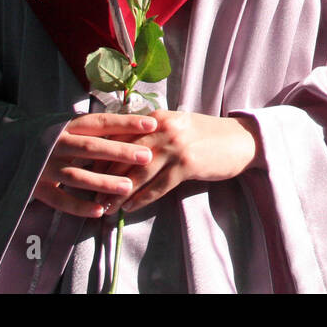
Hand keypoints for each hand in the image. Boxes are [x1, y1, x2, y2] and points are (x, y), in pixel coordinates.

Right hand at [32, 112, 156, 216]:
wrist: (1, 147)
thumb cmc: (47, 136)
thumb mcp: (67, 127)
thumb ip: (94, 130)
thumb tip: (134, 126)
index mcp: (66, 126)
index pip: (100, 123)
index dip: (126, 123)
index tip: (152, 123)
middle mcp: (55, 144)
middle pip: (91, 148)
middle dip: (120, 152)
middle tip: (147, 156)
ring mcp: (44, 167)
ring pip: (76, 175)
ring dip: (102, 182)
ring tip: (128, 188)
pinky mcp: (35, 188)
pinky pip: (59, 199)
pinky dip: (78, 206)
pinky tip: (99, 211)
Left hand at [98, 110, 260, 213]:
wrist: (242, 140)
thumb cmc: (208, 136)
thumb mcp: (177, 127)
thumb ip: (151, 134)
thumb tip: (122, 151)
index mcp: (157, 118)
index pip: (119, 135)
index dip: (99, 154)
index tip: (83, 170)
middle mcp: (163, 129)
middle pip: (123, 154)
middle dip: (102, 176)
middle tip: (86, 194)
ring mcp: (175, 146)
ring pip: (137, 172)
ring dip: (117, 192)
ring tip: (103, 207)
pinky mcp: (187, 164)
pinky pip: (157, 186)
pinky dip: (141, 198)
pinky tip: (129, 208)